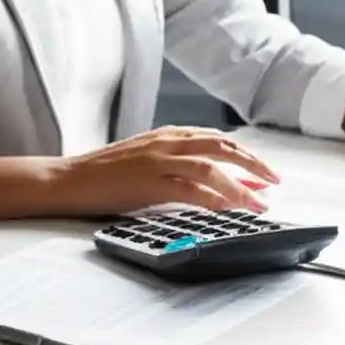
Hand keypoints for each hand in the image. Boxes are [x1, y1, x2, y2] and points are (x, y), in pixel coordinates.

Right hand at [46, 126, 279, 214]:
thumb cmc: (105, 175)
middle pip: (222, 146)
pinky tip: (227, 208)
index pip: (217, 140)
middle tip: (275, 182)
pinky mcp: (147, 180)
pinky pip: (188, 188)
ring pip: (210, 166)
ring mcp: (157, 159)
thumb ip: (176, 167)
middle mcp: (166, 142)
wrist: (69, 179)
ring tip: (259, 202)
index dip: (245, 156)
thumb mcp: (145, 162)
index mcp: (167, 135)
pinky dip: (212, 197)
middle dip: (253, 164)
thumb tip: (210, 183)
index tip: (265, 173)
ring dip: (240, 184)